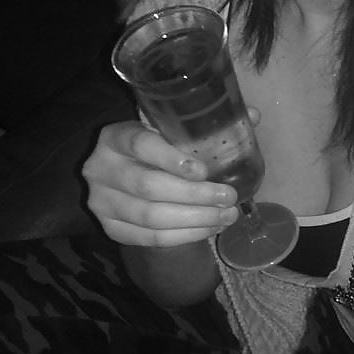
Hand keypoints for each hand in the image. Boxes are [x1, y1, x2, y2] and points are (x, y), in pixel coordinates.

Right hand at [82, 121, 239, 247]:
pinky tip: (210, 228)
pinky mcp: (110, 229)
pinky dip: (186, 235)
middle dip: (195, 195)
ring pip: (151, 217)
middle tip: (228, 197)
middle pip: (148, 186)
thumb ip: (207, 123)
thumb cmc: (160, 147)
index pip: (140, 144)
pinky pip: (151, 238)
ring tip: (227, 215)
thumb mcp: (173, 130)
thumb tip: (253, 116)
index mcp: (114, 136)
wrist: (132, 177)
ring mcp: (102, 202)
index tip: (204, 170)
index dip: (171, 158)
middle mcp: (100, 168)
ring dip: (196, 219)